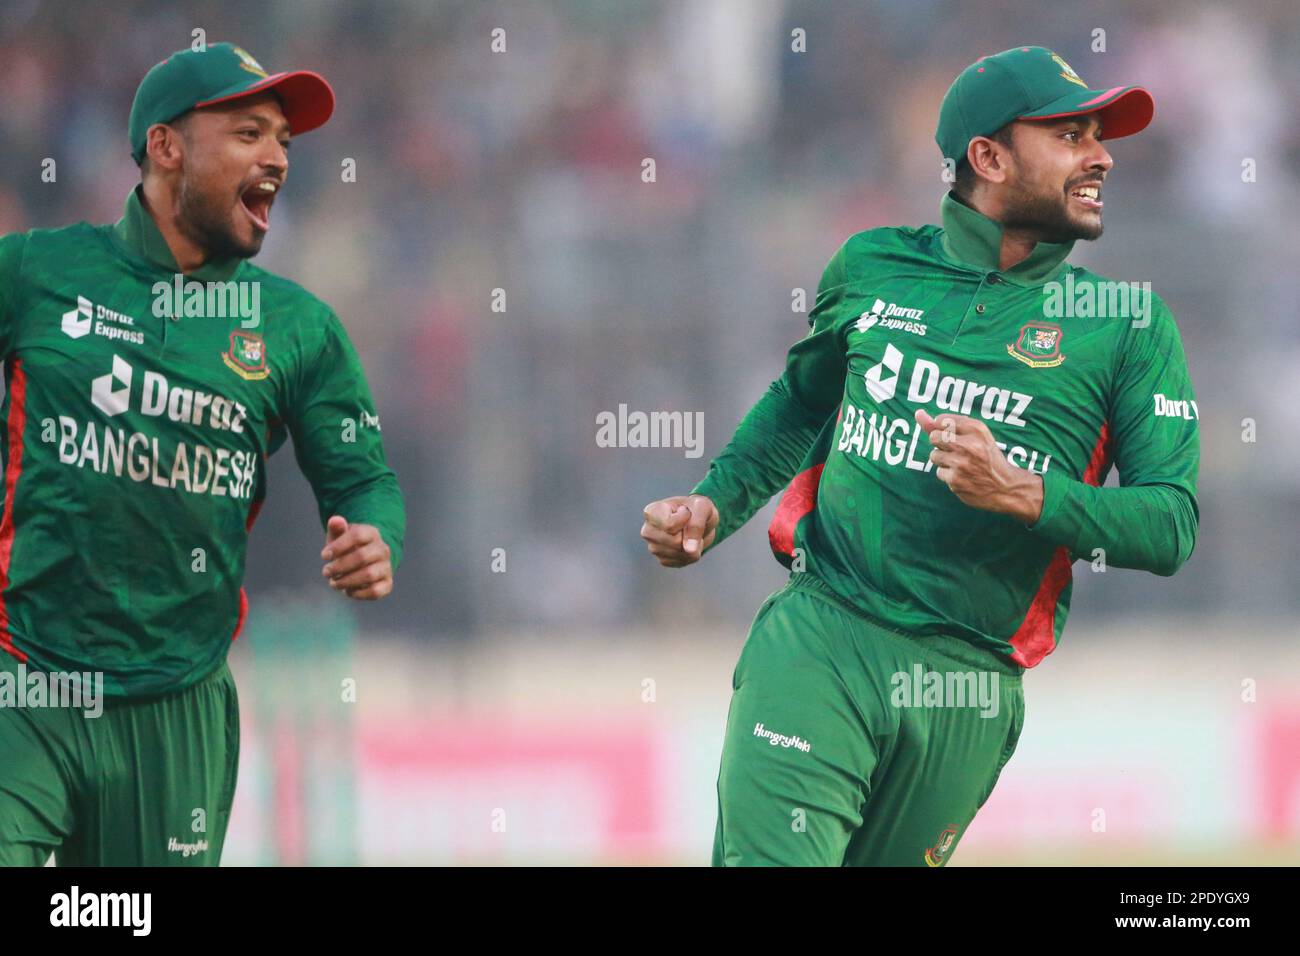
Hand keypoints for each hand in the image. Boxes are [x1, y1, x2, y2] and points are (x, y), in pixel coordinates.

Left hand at [320, 515, 393, 599]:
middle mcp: (382, 549)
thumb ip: (336, 528)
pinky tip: (347, 590)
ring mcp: (386, 567)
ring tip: (334, 583)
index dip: (338, 546)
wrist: (365, 562)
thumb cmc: (347, 548)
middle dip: (339, 566)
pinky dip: (357, 593)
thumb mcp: (339, 536)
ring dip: (346, 581)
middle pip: (362, 557)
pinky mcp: (387, 584)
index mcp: (371, 533)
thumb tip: (335, 520)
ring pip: (368, 575)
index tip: (323, 556)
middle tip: (326, 572)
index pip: (357, 536)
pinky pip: (375, 591)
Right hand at [640, 495, 718, 567]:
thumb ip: (696, 525)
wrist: (696, 520)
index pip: (670, 525)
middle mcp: (648, 531)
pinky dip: (691, 554)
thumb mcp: (701, 507)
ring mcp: (653, 548)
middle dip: (690, 535)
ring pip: (680, 553)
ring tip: (689, 533)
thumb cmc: (696, 508)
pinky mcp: (663, 560)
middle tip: (689, 525)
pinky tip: (687, 543)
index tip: (686, 511)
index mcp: (652, 512)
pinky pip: (682, 561)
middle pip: (675, 542)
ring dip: (693, 546)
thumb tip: (689, 549)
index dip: (686, 519)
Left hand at [914, 409, 1042, 523]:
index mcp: (976, 429)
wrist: (1005, 487)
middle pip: (934, 437)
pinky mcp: (955, 480)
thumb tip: (918, 414)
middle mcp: (969, 444)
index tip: (957, 436)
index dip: (944, 430)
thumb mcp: (975, 435)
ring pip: (934, 456)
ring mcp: (961, 463)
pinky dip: (948, 475)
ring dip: (944, 461)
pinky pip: (939, 472)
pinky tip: (964, 477)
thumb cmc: (986, 457)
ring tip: (963, 465)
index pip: (942, 420)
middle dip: (940, 444)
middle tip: (958, 451)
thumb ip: (945, 424)